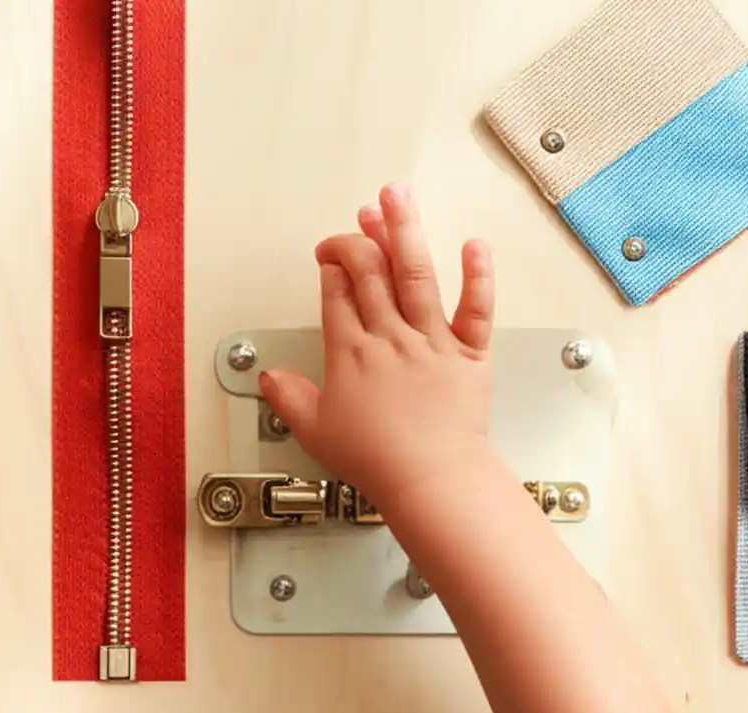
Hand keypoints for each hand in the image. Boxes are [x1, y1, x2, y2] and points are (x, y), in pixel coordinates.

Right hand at [261, 183, 495, 510]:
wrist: (430, 481)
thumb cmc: (376, 460)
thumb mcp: (315, 432)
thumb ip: (289, 398)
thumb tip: (269, 378)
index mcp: (350, 353)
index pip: (336, 293)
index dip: (332, 266)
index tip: (330, 255)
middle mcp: (389, 338)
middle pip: (369, 271)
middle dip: (359, 238)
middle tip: (358, 216)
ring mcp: (430, 341)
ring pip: (415, 274)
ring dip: (404, 230)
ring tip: (398, 196)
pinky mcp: (469, 354)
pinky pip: (476, 307)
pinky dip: (477, 274)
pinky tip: (473, 244)